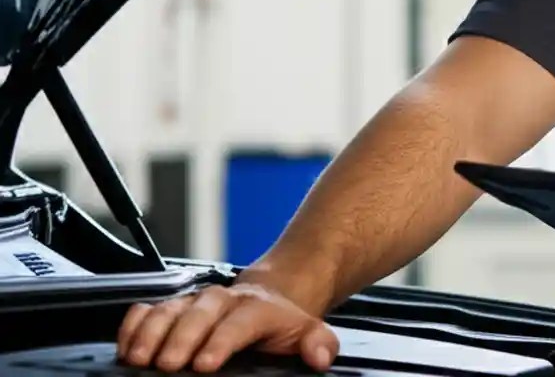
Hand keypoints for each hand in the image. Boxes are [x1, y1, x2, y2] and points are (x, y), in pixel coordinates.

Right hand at [115, 281, 337, 372]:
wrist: (270, 300)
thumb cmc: (284, 327)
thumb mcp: (309, 333)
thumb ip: (318, 343)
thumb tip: (319, 356)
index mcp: (258, 309)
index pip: (240, 322)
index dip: (221, 341)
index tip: (204, 363)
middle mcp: (224, 301)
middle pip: (200, 312)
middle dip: (181, 337)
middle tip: (166, 364)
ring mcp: (196, 302)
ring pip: (171, 308)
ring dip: (151, 331)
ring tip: (138, 357)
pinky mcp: (174, 306)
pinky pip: (149, 308)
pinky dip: (134, 324)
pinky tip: (125, 346)